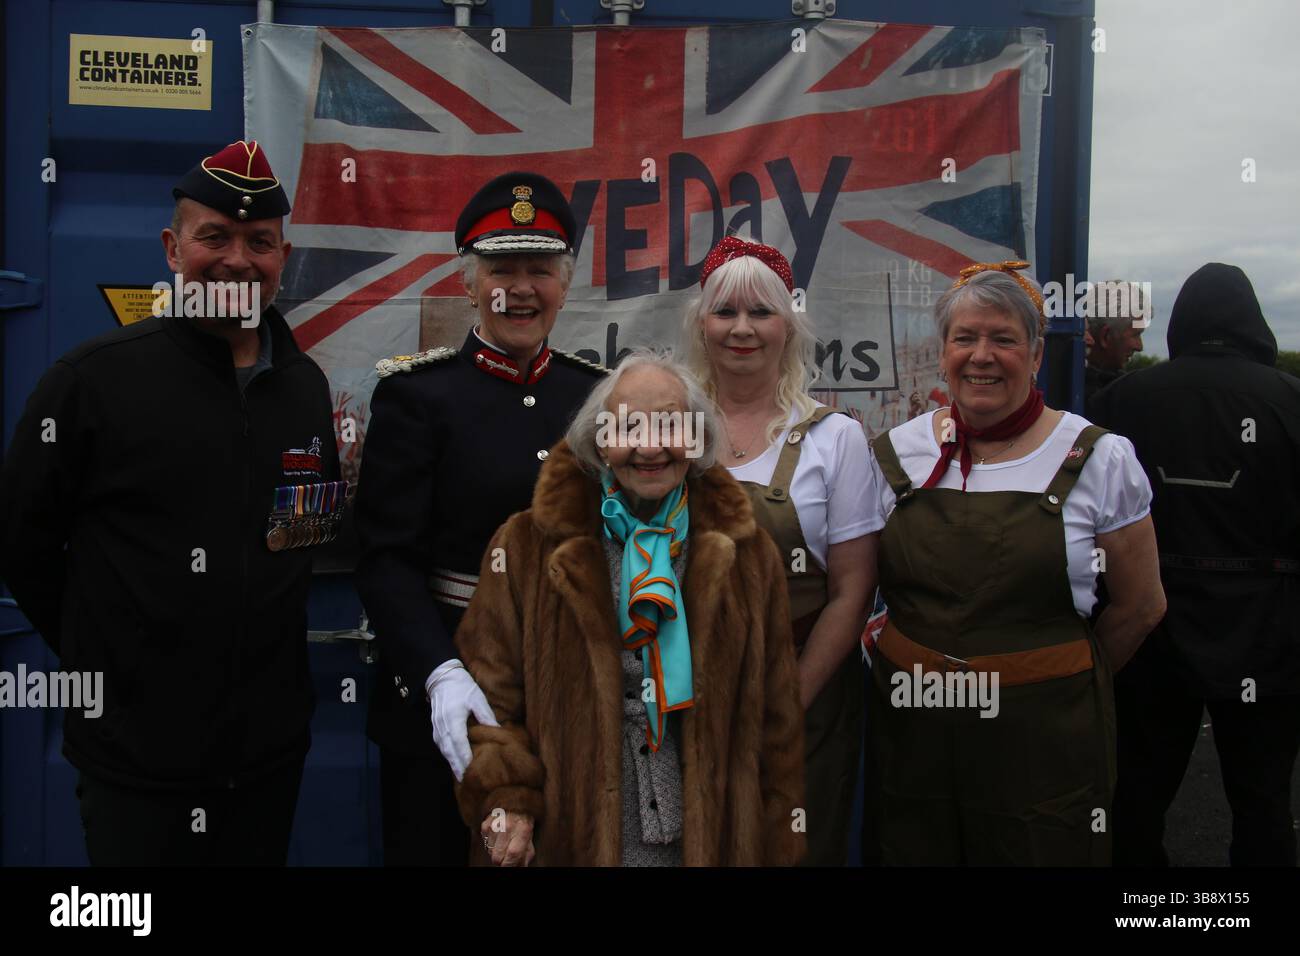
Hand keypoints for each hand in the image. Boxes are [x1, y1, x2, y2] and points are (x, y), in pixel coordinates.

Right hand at [426, 659, 498, 780]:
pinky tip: (456, 764)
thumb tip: (498, 730)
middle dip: (458, 767)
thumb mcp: (477, 698)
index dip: (464, 759)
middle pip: (450, 752)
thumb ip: (486, 715)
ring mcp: (437, 729)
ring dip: (453, 764)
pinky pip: (442, 747)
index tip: (471, 771)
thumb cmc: (461, 687)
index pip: (459, 744)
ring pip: (445, 751)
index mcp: (453, 719)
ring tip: (463, 778)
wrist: (441, 679)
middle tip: (468, 782)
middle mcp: (443, 727)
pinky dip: (448, 756)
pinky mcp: (435, 729)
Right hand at [482, 810, 534, 865]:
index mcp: (523, 829)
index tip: (511, 865)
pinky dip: (491, 842)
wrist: (514, 801)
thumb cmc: (523, 820)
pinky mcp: (485, 824)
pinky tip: (498, 835)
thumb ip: (526, 854)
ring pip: (490, 852)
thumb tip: (519, 866)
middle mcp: (508, 826)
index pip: (513, 855)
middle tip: (507, 853)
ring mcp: (495, 824)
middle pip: (497, 857)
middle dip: (502, 860)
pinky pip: (485, 842)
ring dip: (496, 850)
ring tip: (504, 841)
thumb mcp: (530, 837)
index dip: (510, 864)